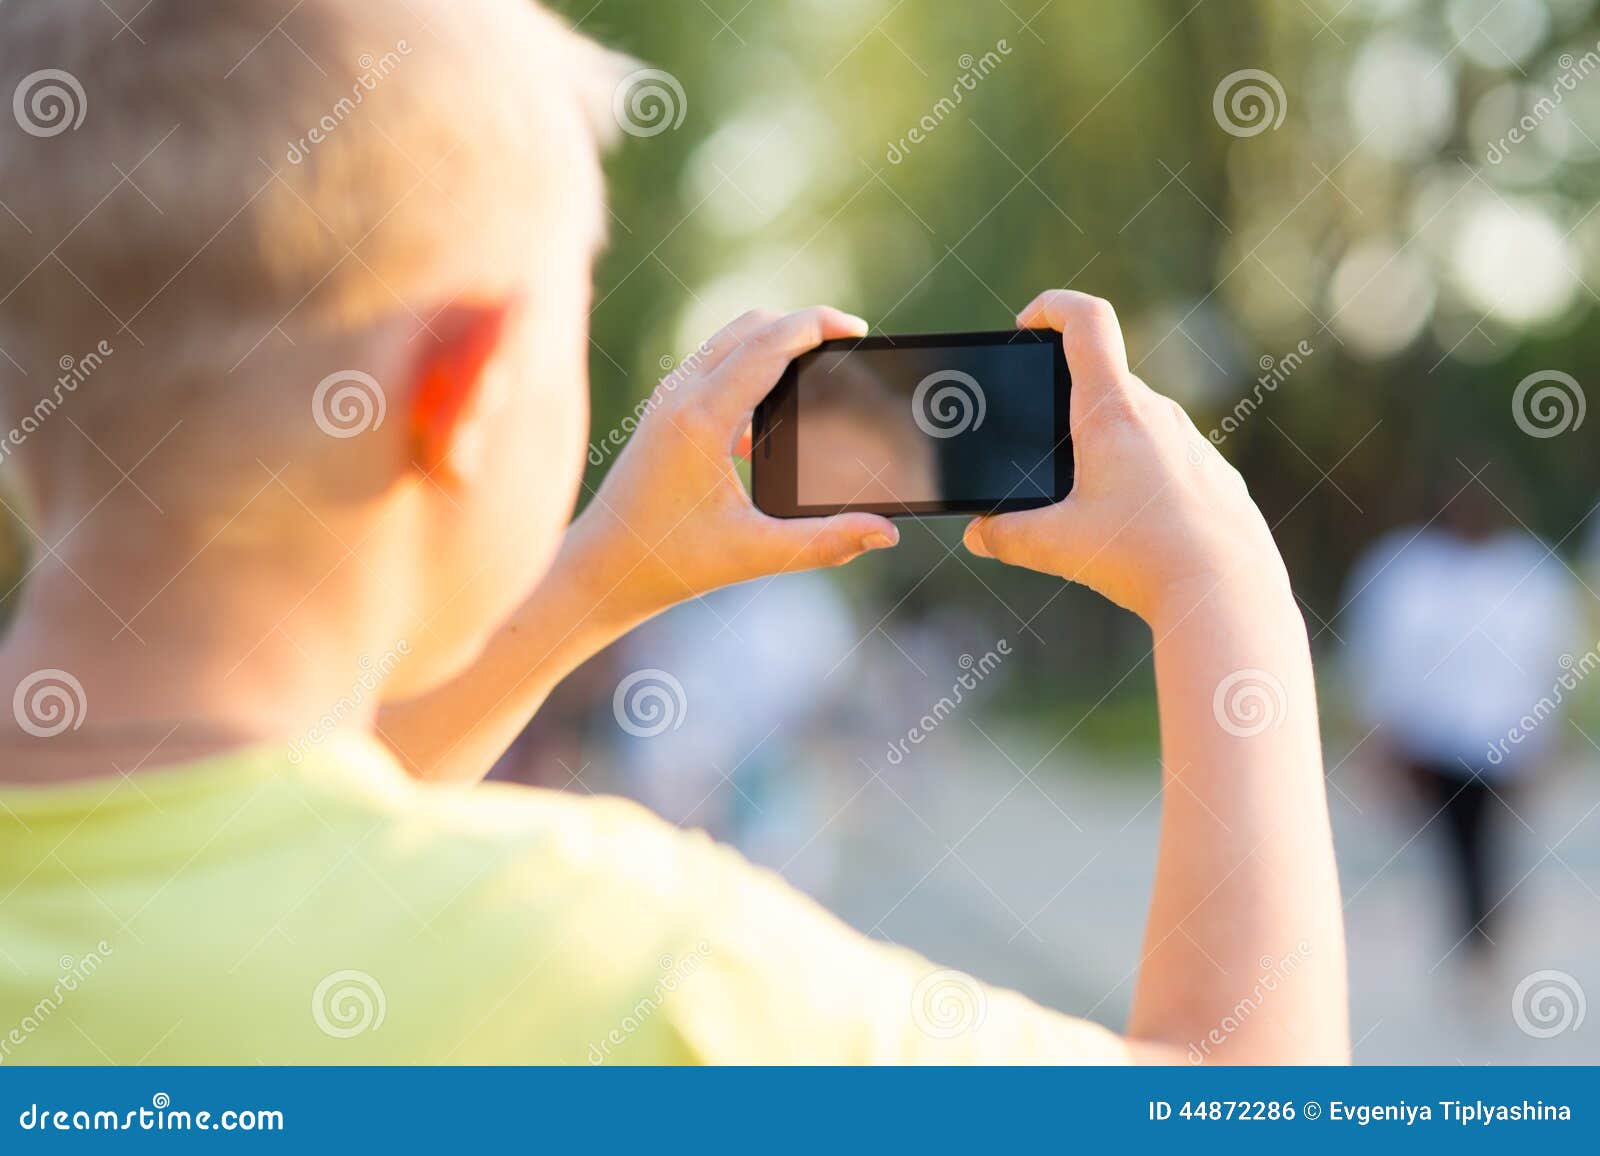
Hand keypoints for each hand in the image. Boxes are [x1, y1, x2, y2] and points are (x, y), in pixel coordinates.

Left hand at [566, 307, 899, 620]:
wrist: (601, 567)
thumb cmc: (668, 562)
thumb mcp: (754, 554)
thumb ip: (825, 542)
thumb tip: (885, 532)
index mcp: (701, 418)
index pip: (768, 343)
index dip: (817, 325)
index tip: (857, 330)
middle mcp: (679, 395)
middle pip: (750, 326)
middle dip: (801, 326)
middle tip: (846, 346)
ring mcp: (667, 398)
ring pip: (729, 341)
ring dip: (774, 344)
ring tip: (817, 373)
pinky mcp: (663, 410)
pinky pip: (713, 367)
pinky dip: (750, 368)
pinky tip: (768, 425)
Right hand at [964, 290, 1288, 623]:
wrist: (1225, 591)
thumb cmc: (1142, 558)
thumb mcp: (1058, 546)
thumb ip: (1006, 536)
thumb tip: (978, 535)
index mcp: (1113, 410)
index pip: (1086, 321)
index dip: (1052, 306)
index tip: (1026, 324)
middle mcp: (1157, 413)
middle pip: (1104, 381)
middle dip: (1067, 404)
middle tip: (1041, 446)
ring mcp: (1191, 441)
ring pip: (1138, 423)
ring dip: (1106, 444)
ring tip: (1087, 501)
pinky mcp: (1213, 473)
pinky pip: (1168, 458)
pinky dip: (1143, 476)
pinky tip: (1134, 526)